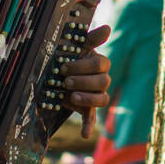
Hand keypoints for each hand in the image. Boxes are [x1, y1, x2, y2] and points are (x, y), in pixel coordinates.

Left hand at [60, 24, 112, 138]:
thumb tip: (108, 27)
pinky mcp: (87, 110)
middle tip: (65, 81)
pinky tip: (85, 135)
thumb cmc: (68, 55)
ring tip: (72, 97)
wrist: (56, 72)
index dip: (84, 66)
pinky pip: (91, 119)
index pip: (101, 64)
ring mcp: (96, 96)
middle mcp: (102, 80)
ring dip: (89, 99)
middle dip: (84, 81)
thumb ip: (91, 38)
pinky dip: (88, 127)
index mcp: (100, 64)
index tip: (65, 67)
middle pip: (103, 82)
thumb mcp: (76, 45)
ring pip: (102, 99)